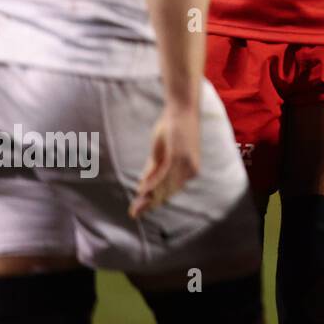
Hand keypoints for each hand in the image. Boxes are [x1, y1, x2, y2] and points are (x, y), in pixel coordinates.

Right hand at [129, 104, 200, 218]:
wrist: (181, 110)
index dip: (153, 202)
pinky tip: (143, 190)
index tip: (138, 212)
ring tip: (136, 208)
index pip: (169, 192)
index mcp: (188, 171)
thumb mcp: (160, 154)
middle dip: (149, 203)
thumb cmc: (172, 129)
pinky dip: (153, 183)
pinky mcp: (180, 156)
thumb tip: (142, 188)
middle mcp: (191, 170)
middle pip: (167, 192)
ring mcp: (186, 164)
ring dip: (149, 197)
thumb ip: (153, 170)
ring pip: (165, 186)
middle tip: (133, 214)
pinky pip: (165, 175)